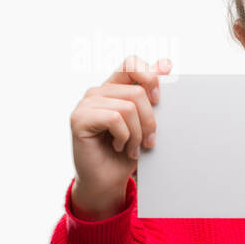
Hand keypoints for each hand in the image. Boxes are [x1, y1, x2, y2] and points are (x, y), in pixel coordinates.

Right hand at [69, 55, 169, 217]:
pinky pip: (115, 118)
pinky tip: (120, 147)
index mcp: (114, 89)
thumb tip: (166, 63)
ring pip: (128, 106)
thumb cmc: (127, 152)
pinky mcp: (78, 119)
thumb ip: (151, 94)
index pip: (131, 63)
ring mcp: (86, 104)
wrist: (109, 180)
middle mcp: (98, 92)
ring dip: (138, 133)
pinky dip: (125, 137)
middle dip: (150, 121)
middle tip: (148, 141)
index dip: (150, 76)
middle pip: (137, 91)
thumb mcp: (145, 122)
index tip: (159, 99)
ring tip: (132, 147)